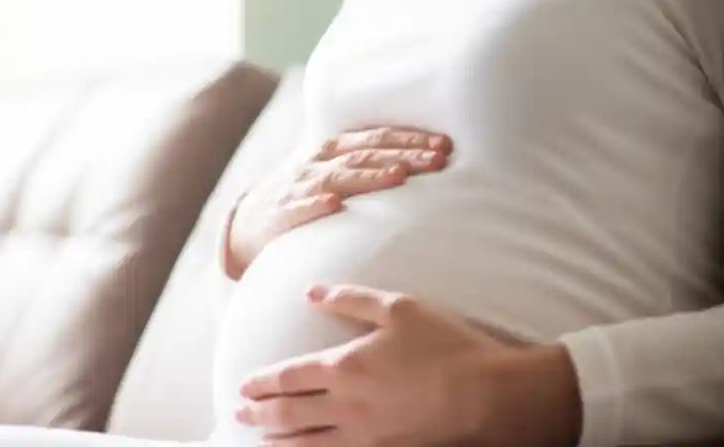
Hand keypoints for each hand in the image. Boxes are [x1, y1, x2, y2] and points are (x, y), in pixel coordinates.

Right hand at [225, 126, 452, 278]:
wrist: (246, 225)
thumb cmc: (299, 196)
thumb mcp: (328, 172)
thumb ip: (365, 163)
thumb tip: (417, 158)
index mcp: (332, 150)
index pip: (376, 138)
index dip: (409, 138)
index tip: (444, 144)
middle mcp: (317, 163)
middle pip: (366, 154)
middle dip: (403, 154)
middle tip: (438, 160)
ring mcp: (299, 187)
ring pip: (338, 177)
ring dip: (369, 176)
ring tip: (397, 177)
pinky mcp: (282, 214)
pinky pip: (299, 209)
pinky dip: (316, 205)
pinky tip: (333, 205)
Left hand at [235, 285, 582, 446]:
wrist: (485, 395)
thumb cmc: (444, 345)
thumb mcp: (398, 307)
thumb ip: (350, 298)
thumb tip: (311, 292)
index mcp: (344, 366)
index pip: (287, 376)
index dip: (261, 381)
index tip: (243, 384)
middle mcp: (345, 404)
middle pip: (287, 413)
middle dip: (258, 413)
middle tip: (238, 412)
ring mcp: (362, 434)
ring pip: (306, 442)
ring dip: (277, 439)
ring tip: (260, 437)